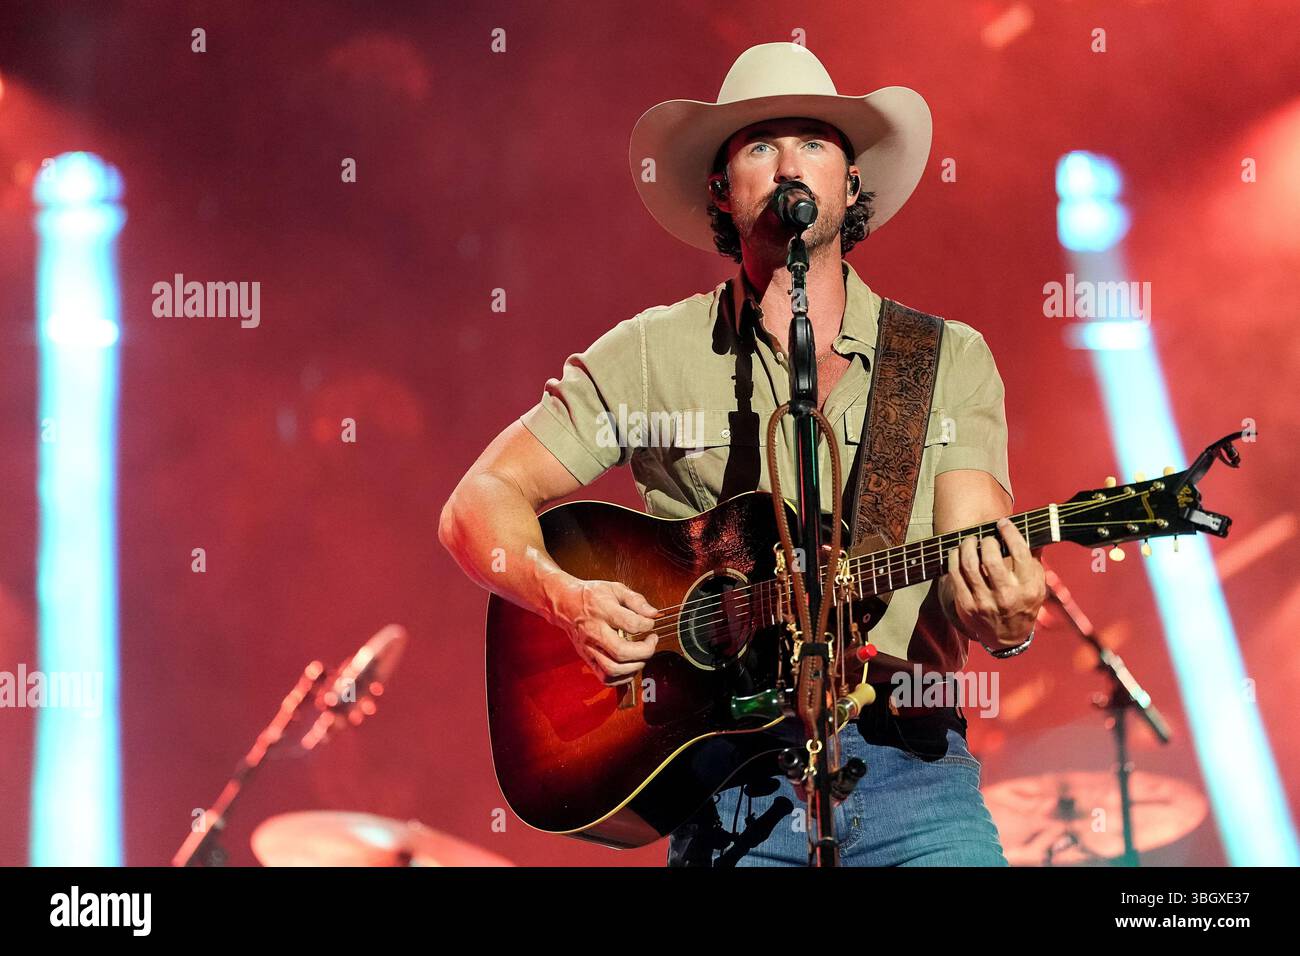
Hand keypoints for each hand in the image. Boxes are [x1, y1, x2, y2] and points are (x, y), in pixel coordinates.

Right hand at [547, 578, 659, 685]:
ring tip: (642, 656)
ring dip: (634, 666)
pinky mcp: (587, 659)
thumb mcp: (615, 589)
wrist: (566, 604)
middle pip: (621, 651)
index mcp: (603, 611)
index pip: (631, 624)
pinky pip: (605, 678)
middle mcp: (594, 631)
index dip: (647, 625)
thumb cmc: (591, 596)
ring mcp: (589, 648)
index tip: (650, 623)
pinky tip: (630, 667)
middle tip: (651, 642)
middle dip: (644, 651)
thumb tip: (653, 614)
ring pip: (612, 669)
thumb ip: (636, 600)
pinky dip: (622, 678)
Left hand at [945, 517, 1044, 650]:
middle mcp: (1007, 596)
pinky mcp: (967, 606)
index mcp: (1028, 588)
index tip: (1003, 523)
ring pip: (969, 565)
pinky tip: (958, 552)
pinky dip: (954, 559)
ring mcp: (985, 602)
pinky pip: (955, 576)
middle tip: (986, 538)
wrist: (1008, 637)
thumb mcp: (1037, 585)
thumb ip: (1034, 559)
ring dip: (967, 546)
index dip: (1010, 532)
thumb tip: (1035, 531)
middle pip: (991, 558)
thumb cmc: (1024, 604)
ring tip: (970, 541)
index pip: (1020, 552)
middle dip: (986, 541)